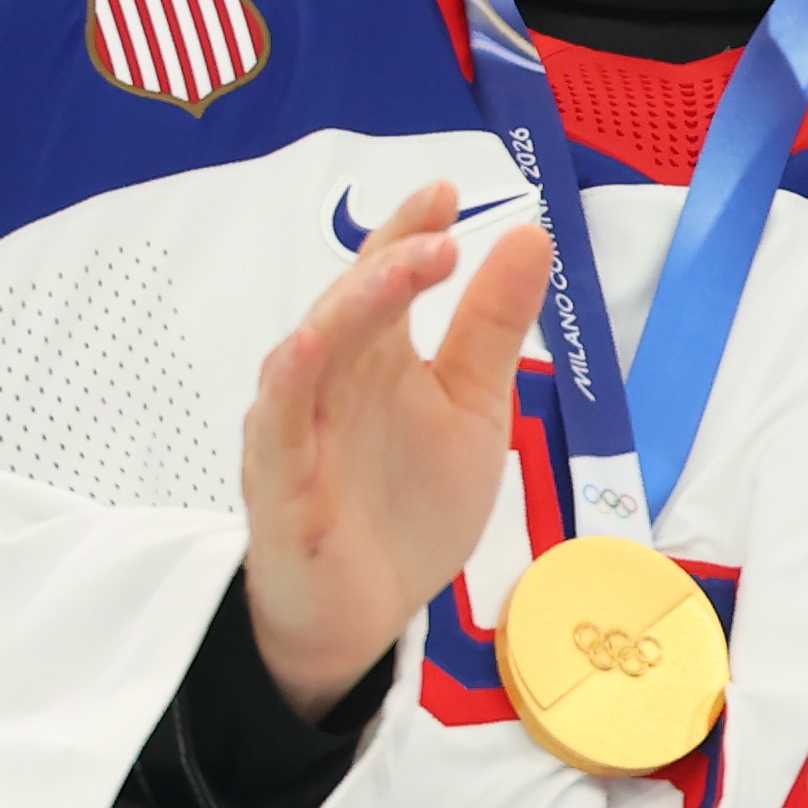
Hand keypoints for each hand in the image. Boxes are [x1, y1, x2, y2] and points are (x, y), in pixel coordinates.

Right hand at [240, 182, 552, 720]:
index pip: (387, 278)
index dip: (412, 232)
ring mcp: (300, 431)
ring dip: (350, 310)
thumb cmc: (407, 505)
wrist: (366, 615)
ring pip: (310, 355)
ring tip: (396, 272)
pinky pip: (277, 429)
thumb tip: (530, 236)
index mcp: (378, 358)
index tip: (449, 191)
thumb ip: (493, 326)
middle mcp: (332, 383)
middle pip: (351, 307)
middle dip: (392, 264)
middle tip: (442, 233)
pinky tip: (309, 347)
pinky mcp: (280, 487)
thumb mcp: (472, 407)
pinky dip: (290, 386)